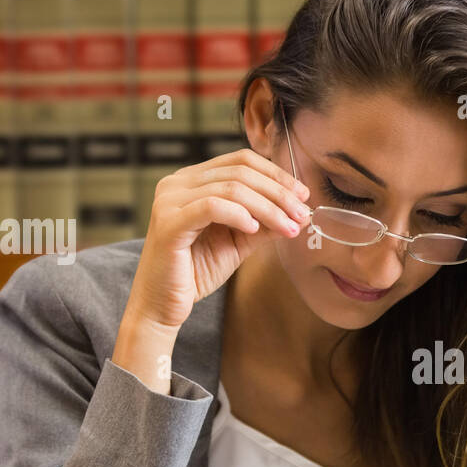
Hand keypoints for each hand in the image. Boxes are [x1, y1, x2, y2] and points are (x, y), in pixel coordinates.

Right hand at [126, 146, 311, 328]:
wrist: (163, 304)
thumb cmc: (197, 271)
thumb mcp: (239, 242)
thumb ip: (264, 223)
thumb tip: (299, 212)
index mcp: (193, 180)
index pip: (240, 161)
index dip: (276, 174)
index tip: (303, 196)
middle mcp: (177, 183)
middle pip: (240, 172)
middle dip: (278, 193)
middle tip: (302, 214)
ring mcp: (170, 200)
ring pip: (231, 189)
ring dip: (268, 208)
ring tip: (289, 227)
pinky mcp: (168, 223)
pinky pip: (212, 207)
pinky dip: (238, 215)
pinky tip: (254, 229)